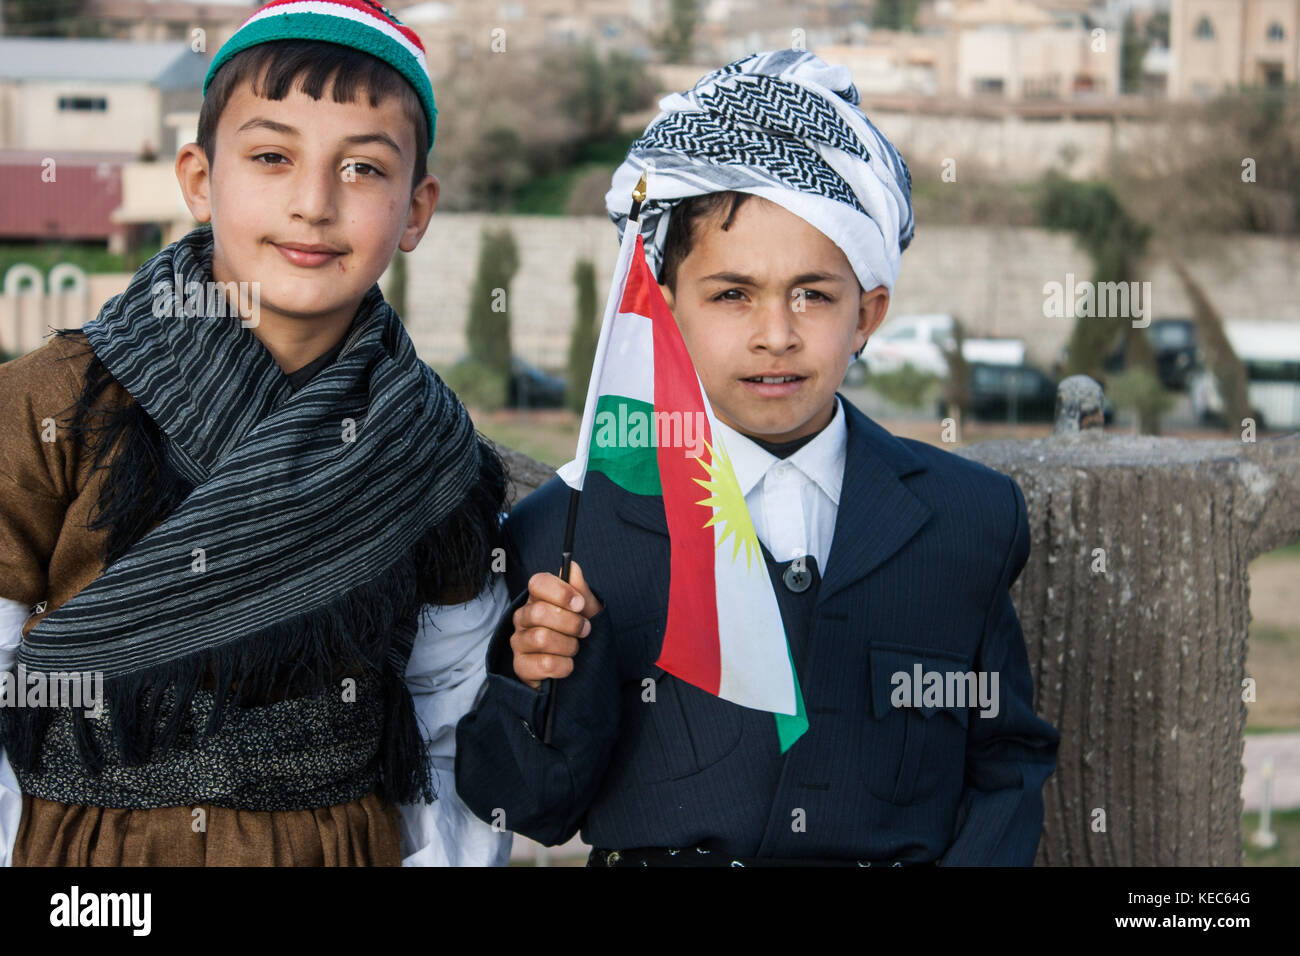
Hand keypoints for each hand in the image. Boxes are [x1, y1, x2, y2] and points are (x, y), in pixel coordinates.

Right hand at [511, 560, 602, 688]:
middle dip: (570, 623)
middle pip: (539, 612)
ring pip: (541, 638)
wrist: (578, 668)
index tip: (580, 604)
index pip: (537, 583)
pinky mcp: (520, 666)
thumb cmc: (578, 632)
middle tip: (585, 630)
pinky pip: (544, 664)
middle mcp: (522, 617)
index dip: (561, 592)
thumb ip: (580, 590)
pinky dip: (564, 666)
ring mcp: (518, 642)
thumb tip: (572, 567)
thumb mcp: (587, 611)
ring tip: (575, 648)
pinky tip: (567, 664)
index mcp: (537, 598)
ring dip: (568, 645)